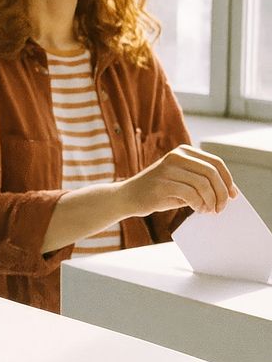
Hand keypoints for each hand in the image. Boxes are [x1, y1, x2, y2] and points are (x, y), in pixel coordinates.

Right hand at [120, 144, 237, 216]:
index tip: (232, 195)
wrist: (127, 197)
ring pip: (203, 184)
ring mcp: (168, 169)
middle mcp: (176, 156)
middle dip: (222, 193)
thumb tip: (229, 191)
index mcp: (183, 151)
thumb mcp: (181, 180)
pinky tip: (198, 210)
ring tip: (207, 210)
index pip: (216, 162)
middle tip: (221, 208)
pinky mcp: (162, 183)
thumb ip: (201, 180)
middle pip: (212, 173)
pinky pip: (191, 194)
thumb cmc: (158, 191)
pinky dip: (199, 205)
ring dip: (211, 201)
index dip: (228, 180)